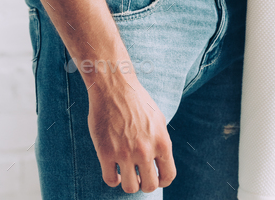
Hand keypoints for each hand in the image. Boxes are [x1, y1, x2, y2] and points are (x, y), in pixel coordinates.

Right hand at [87, 75, 175, 192]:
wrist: (114, 86)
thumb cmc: (136, 100)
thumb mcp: (158, 119)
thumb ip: (161, 141)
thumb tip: (161, 162)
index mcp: (162, 141)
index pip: (168, 176)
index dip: (162, 181)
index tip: (155, 178)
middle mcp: (145, 150)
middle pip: (150, 186)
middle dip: (145, 184)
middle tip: (139, 176)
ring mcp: (125, 153)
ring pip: (130, 188)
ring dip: (129, 183)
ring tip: (126, 173)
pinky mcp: (106, 153)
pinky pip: (111, 180)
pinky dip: (113, 179)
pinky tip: (114, 170)